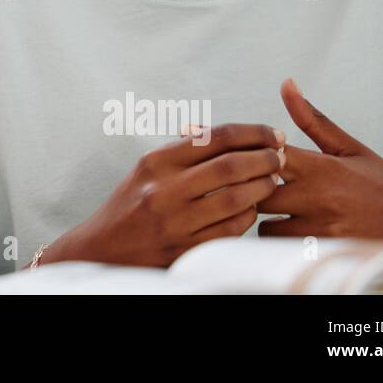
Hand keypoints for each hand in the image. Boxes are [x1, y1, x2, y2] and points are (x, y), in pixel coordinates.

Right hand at [43, 123, 285, 267]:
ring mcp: (175, 223)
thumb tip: (230, 136)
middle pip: (230, 166)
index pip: (214, 137)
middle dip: (264, 158)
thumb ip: (183, 152)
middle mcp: (163, 190)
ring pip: (236, 199)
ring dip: (263, 187)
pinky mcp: (184, 250)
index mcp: (155, 163)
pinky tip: (253, 207)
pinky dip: (248, 216)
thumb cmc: (131, 204)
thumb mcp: (147, 170)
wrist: (102, 249)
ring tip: (273, 179)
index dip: (251, 132)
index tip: (271, 133)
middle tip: (279, 155)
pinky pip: (231, 230)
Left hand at [257, 78, 382, 238]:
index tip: (258, 158)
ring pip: (265, 226)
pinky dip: (282, 242)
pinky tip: (291, 231)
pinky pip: (284, 249)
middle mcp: (317, 197)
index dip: (254, 156)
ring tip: (278, 212)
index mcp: (319, 167)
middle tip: (260, 187)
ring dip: (266, 220)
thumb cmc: (381, 183)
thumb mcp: (348, 147)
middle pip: (257, 192)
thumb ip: (311, 119)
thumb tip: (286, 83)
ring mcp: (320, 227)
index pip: (264, 155)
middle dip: (253, 190)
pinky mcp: (324, 252)